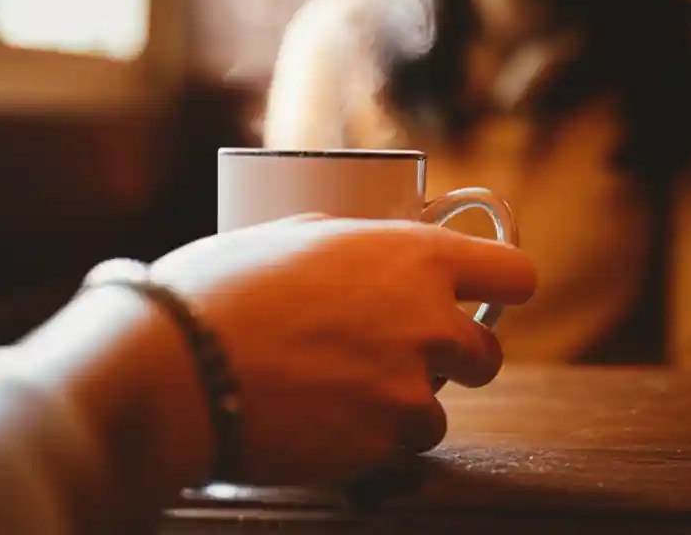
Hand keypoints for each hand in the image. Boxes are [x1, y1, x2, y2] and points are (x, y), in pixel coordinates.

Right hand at [149, 215, 535, 483]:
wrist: (176, 368)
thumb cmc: (220, 289)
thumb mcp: (292, 237)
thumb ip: (353, 245)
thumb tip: (365, 248)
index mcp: (414, 257)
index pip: (515, 273)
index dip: (504, 285)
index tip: (488, 296)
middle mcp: (428, 323)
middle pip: (487, 353)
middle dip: (451, 358)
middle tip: (398, 356)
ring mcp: (409, 391)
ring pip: (439, 412)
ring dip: (402, 408)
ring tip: (337, 395)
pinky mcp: (381, 448)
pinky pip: (397, 454)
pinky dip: (369, 447)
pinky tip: (322, 426)